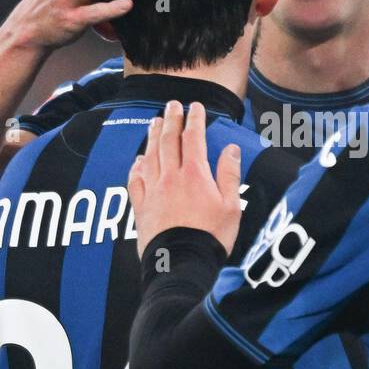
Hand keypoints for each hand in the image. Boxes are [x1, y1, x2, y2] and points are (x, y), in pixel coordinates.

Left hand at [128, 101, 242, 258]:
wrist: (181, 263)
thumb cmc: (210, 237)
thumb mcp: (231, 206)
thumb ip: (229, 174)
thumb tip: (230, 149)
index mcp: (195, 174)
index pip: (193, 138)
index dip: (194, 119)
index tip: (196, 106)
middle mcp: (170, 177)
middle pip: (168, 141)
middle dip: (171, 120)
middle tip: (172, 105)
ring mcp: (153, 191)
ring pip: (150, 155)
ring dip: (152, 136)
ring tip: (154, 122)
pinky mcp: (142, 206)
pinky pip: (136, 180)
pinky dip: (137, 166)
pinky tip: (138, 160)